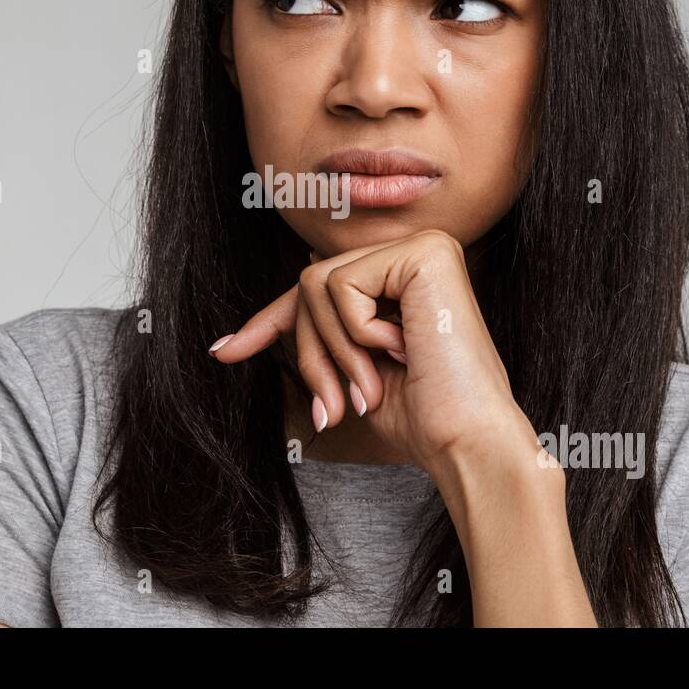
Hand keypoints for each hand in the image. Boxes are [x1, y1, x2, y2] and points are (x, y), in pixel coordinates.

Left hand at [208, 228, 547, 477]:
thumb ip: (324, 334)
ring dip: (333, 350)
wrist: (465, 442)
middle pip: (310, 283)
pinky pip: (341, 285)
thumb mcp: (353, 369)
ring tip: (371, 384)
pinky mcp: (426, 253)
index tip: (222, 351)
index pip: (319, 287)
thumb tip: (263, 322)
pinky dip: (357, 332)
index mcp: (405, 276)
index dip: (266, 322)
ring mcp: (424, 247)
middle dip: (310, 352)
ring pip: (316, 282)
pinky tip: (401, 350)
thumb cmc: (423, 417)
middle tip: (337, 404)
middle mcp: (416, 252)